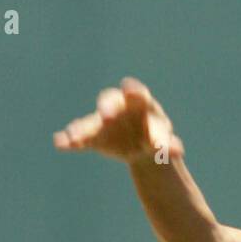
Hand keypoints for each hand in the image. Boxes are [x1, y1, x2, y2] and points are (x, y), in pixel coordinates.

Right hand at [52, 76, 184, 164]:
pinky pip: (80, 136)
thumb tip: (179, 152)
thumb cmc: (154, 135)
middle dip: (108, 107)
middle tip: (107, 116)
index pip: (136, 93)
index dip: (132, 91)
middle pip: (110, 101)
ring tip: (75, 137)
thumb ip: (168, 145)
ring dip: (83, 128)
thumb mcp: (162, 139)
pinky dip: (70, 139)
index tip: (129, 89)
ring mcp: (102, 120)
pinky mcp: (92, 136)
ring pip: (91, 121)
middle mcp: (117, 107)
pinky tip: (61, 144)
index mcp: (139, 102)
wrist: (141, 146)